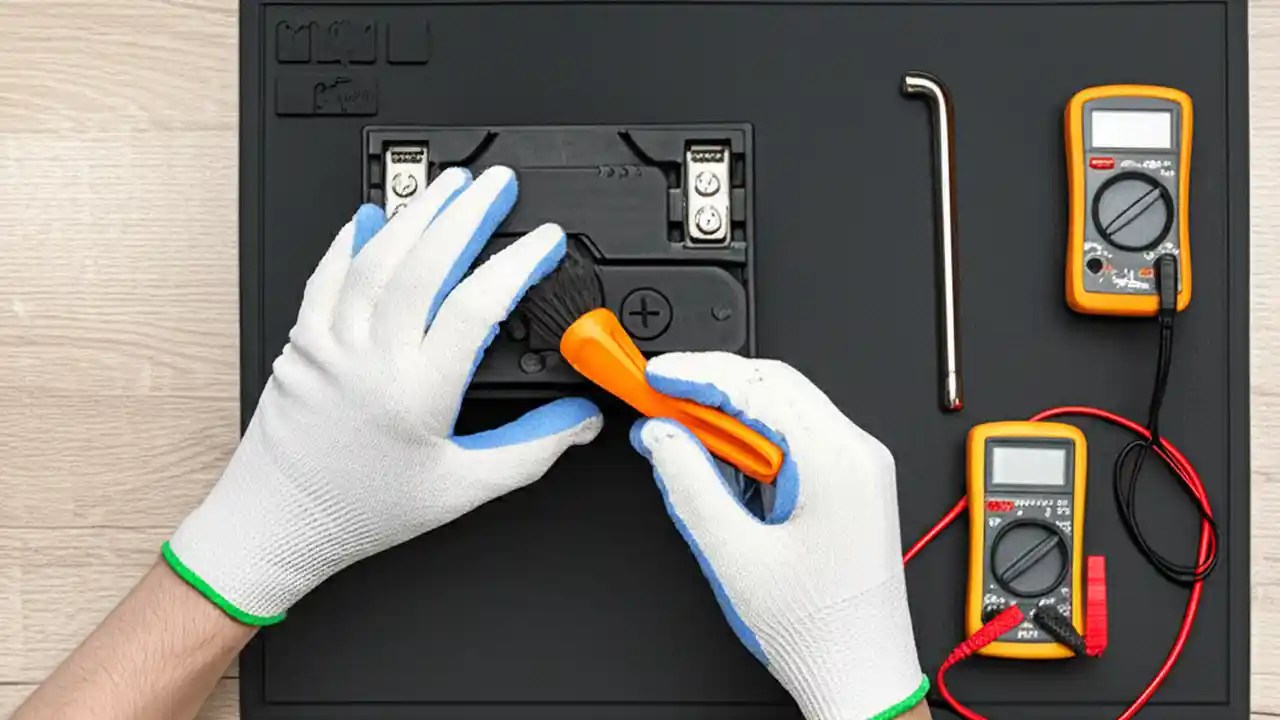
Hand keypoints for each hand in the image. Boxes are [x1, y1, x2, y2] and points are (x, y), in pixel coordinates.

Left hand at [167, 167, 602, 624]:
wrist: (277, 522)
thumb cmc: (363, 509)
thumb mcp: (462, 489)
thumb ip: (531, 450)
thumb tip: (580, 422)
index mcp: (419, 392)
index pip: (479, 306)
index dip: (518, 263)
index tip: (544, 240)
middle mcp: (373, 358)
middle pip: (425, 263)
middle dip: (467, 213)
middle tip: (497, 185)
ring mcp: (331, 343)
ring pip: (376, 258)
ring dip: (416, 214)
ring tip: (448, 186)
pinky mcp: (301, 340)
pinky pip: (326, 274)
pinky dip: (352, 239)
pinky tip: (372, 216)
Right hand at [630, 353, 927, 719]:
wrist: (861, 676)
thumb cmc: (818, 632)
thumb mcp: (734, 555)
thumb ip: (689, 484)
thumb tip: (660, 435)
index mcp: (838, 462)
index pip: (757, 386)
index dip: (696, 373)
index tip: (653, 375)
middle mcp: (857, 454)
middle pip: (773, 386)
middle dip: (710, 386)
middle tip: (655, 396)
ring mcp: (857, 467)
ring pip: (783, 409)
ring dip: (728, 415)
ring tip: (677, 432)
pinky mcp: (849, 484)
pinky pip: (794, 439)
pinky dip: (750, 440)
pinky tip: (717, 459)